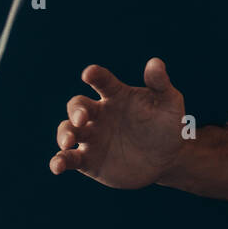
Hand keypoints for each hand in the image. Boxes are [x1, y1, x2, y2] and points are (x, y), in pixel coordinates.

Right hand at [49, 59, 186, 189]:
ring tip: (68, 142)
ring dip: (64, 134)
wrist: (167, 159)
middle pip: (78, 105)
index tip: (89, 74)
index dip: (95, 75)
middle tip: (82, 118)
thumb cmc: (167, 126)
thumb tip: (155, 63)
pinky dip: (59, 161)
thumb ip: (161, 84)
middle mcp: (99, 114)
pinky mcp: (89, 160)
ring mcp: (92, 137)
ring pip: (68, 130)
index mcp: (116, 95)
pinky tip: (58, 166)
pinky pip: (69, 158)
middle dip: (76, 110)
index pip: (102, 81)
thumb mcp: (170, 104)